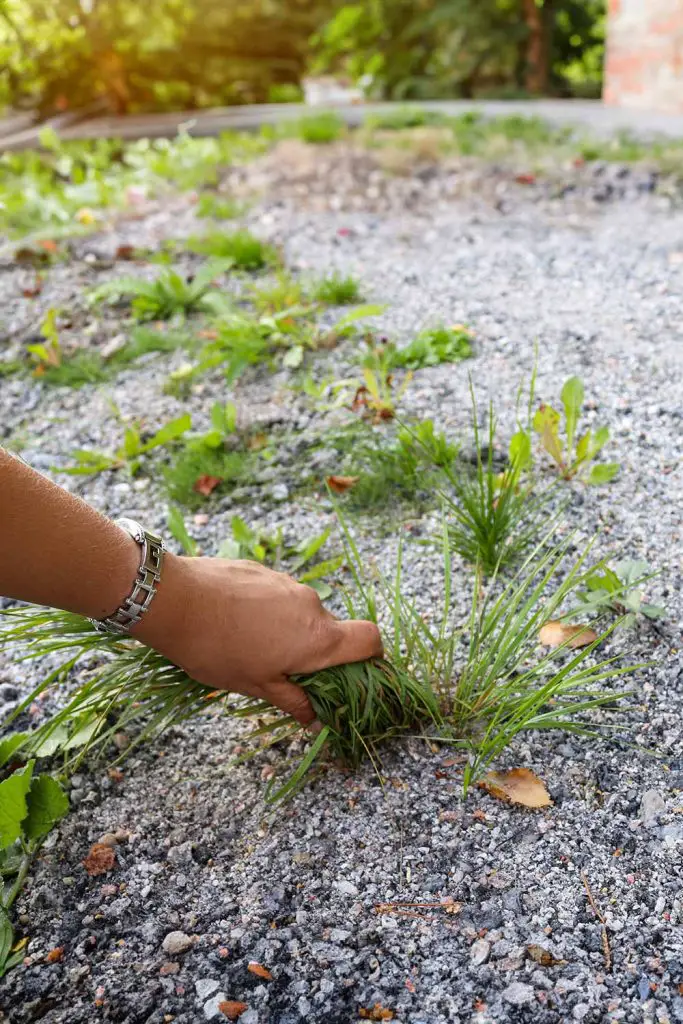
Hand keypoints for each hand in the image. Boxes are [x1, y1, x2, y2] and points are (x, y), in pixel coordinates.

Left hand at [134, 554, 382, 725]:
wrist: (174, 599)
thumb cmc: (217, 649)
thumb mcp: (255, 685)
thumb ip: (293, 700)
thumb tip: (315, 718)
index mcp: (318, 638)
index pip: (371, 639)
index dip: (372, 657)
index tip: (352, 673)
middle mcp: (312, 606)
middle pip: (332, 630)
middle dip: (314, 652)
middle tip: (281, 670)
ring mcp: (288, 583)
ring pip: (301, 613)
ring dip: (287, 632)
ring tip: (248, 646)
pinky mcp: (264, 571)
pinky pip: (278, 596)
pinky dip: (267, 612)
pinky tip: (234, 623)